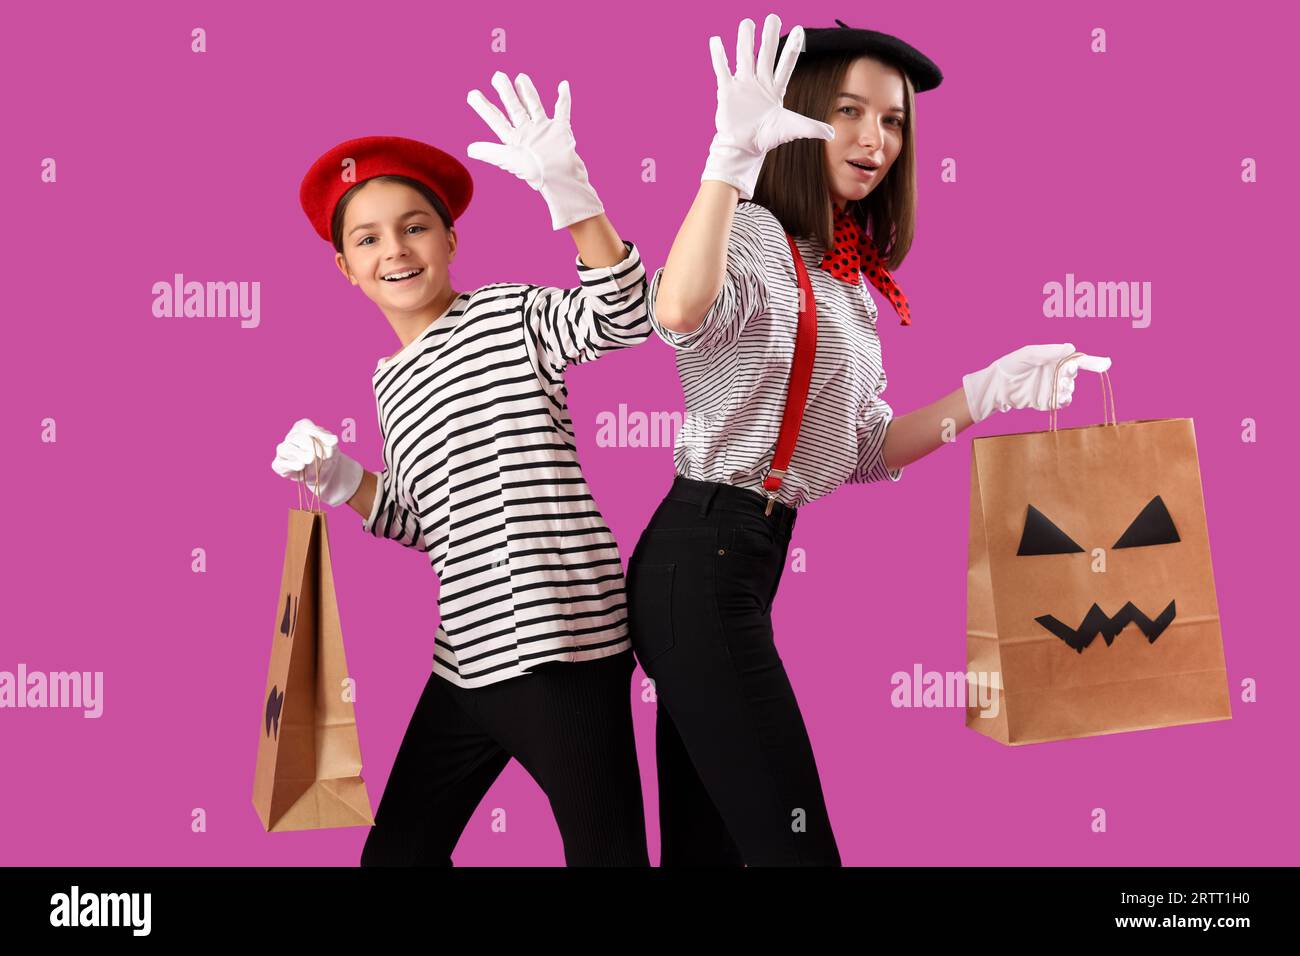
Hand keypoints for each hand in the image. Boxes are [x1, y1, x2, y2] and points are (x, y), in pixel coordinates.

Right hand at [271, 418, 363, 506]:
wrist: (324, 473)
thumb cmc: (326, 456)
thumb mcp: (332, 448)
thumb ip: (331, 443)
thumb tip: (333, 440)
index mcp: (302, 428)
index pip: (304, 426)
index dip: (317, 434)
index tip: (332, 443)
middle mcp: (290, 437)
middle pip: (295, 437)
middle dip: (310, 446)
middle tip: (323, 455)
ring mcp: (283, 451)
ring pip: (284, 448)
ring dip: (298, 454)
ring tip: (311, 459)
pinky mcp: (279, 465)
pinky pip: (280, 463)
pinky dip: (290, 465)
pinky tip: (301, 466)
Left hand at [466, 71, 603, 230]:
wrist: (562, 178)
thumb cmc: (536, 172)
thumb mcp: (509, 160)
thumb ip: (490, 152)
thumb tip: (468, 150)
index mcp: (513, 140)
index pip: (495, 120)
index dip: (483, 107)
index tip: (472, 94)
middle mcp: (527, 133)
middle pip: (514, 108)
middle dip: (505, 92)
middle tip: (497, 75)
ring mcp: (544, 130)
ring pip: (534, 105)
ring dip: (528, 91)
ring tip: (520, 76)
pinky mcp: (561, 129)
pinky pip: (563, 110)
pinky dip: (564, 98)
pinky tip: (563, 85)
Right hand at [701, 13, 835, 199]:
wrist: (744, 148)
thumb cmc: (767, 138)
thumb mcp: (792, 129)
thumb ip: (812, 128)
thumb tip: (833, 134)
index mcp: (776, 88)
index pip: (787, 63)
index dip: (793, 48)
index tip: (800, 29)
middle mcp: (760, 82)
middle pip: (766, 54)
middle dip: (770, 36)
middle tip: (773, 17)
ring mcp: (743, 84)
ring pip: (745, 57)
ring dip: (745, 40)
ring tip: (747, 23)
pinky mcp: (727, 91)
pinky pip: (722, 69)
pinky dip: (719, 56)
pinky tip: (716, 41)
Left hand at [962, 344, 1111, 423]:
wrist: (997, 385)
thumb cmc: (1012, 364)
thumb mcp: (1029, 354)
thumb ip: (1049, 351)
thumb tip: (1071, 347)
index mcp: (1055, 360)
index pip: (1078, 360)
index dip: (1094, 362)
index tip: (1106, 364)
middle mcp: (1057, 374)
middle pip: (1074, 375)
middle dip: (1071, 374)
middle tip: (1064, 371)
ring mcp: (1052, 388)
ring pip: (1070, 390)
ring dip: (1067, 388)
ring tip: (1058, 385)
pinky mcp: (1047, 402)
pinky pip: (1061, 402)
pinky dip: (1062, 400)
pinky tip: (1059, 398)